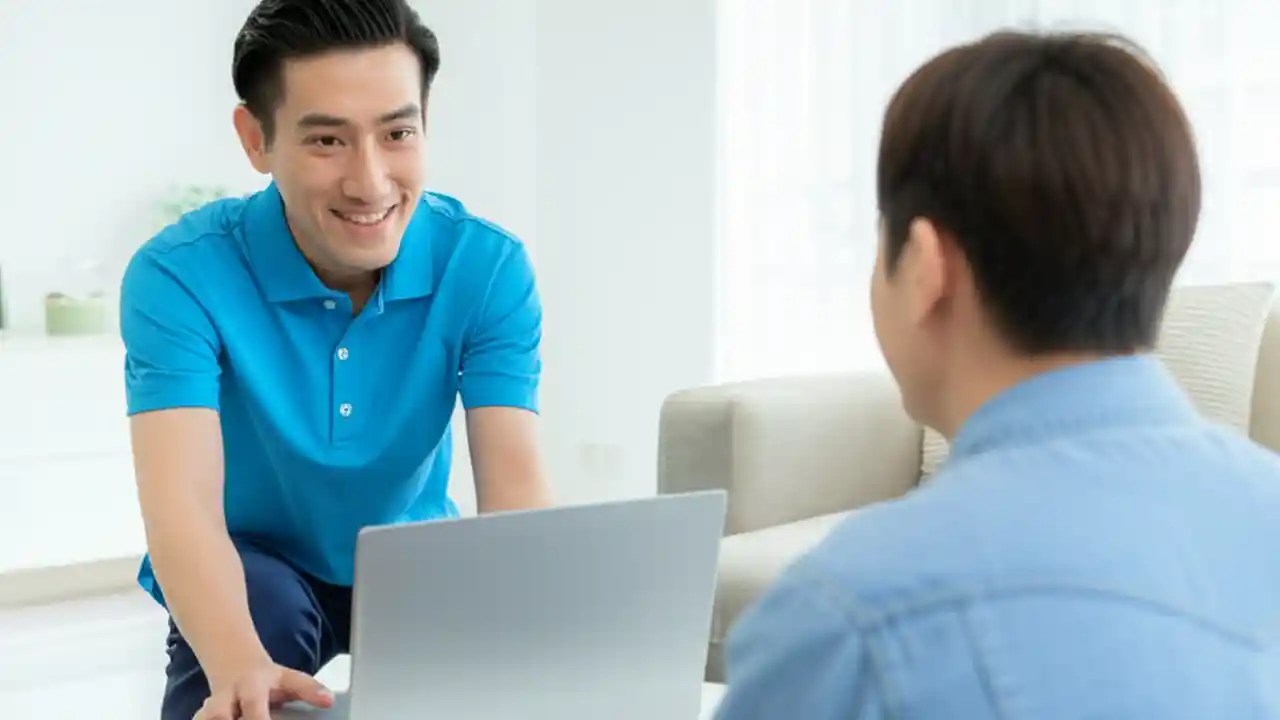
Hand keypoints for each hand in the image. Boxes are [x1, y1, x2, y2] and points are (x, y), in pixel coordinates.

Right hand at [194, 659, 333, 719]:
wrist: (231, 660)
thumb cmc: (263, 677)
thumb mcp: (288, 678)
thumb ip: (308, 689)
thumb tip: (329, 700)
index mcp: (250, 688)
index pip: (254, 709)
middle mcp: (225, 699)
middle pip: (219, 715)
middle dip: (230, 718)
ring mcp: (209, 709)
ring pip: (204, 717)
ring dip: (212, 718)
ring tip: (225, 718)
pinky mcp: (202, 716)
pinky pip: (200, 719)